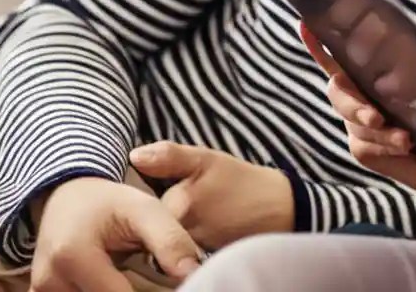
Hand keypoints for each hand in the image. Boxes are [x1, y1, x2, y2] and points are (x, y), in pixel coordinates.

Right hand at [31, 176, 201, 291]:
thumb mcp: (144, 209)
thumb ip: (170, 240)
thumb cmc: (109, 202)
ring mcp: (43, 291)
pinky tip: (118, 284)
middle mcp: (49, 280)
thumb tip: (193, 272)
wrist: (66, 196)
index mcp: (72, 256)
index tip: (175, 286)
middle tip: (153, 279)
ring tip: (136, 280)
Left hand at [128, 142, 292, 250]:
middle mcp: (180, 232)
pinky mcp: (201, 260)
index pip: (140, 208)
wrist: (281, 209)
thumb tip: (134, 155)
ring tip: (191, 214)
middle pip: (151, 224)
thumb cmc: (242, 181)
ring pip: (165, 237)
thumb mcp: (208, 159)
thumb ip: (170, 156)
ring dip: (169, 227)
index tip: (152, 194)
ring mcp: (191, 250)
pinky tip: (196, 230)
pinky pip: (180, 248)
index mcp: (178, 206)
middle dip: (156, 214)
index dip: (142, 201)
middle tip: (179, 202)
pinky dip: (183, 240)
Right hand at [300, 23, 415, 207]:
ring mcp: (367, 129)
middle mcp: (368, 101)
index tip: (306, 25)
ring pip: (353, 124)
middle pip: (339, 92)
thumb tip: (403, 56)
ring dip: (377, 132)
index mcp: (381, 80)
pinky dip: (382, 146)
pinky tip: (404, 145)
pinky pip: (363, 147)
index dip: (322, 46)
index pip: (346, 60)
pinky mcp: (373, 154)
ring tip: (406, 139)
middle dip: (351, 102)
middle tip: (376, 117)